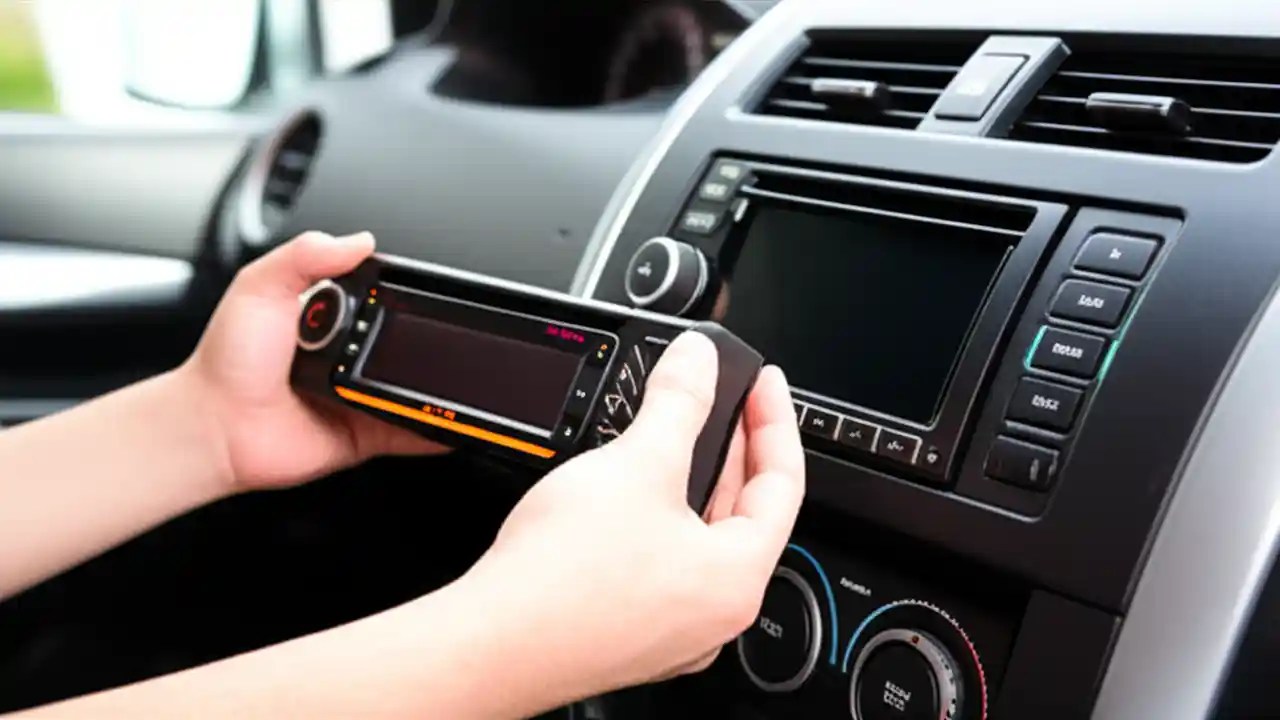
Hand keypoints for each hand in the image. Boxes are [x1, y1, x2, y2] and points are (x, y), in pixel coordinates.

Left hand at [181, 231, 445, 492]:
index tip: (433, 295)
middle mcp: (352, 353)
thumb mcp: (259, 286)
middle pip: (408, 344)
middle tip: (442, 341)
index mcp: (332, 314)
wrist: (214, 426)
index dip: (409, 296)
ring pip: (416, 388)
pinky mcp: (366, 434)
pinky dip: (435, 429)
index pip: (387, 299)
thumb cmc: (227, 362)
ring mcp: (362, 395)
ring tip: (452, 380)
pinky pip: (411, 433)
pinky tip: (452, 421)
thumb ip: (304, 255)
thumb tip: (359, 239)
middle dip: (428, 342)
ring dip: (434, 386)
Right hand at [466, 331, 804, 712]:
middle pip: (745, 513)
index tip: (765, 383)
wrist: (491, 642)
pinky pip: (662, 562)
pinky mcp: (627, 630)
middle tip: (724, 399)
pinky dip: (659, 517)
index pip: (784, 484)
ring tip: (676, 434)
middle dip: (734, 448)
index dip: (776, 421)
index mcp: (737, 578)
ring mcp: (670, 629)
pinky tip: (631, 490)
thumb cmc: (562, 578)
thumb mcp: (637, 464)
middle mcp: (713, 614)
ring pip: (699, 539)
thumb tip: (697, 360)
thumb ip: (678, 402)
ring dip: (693, 481)